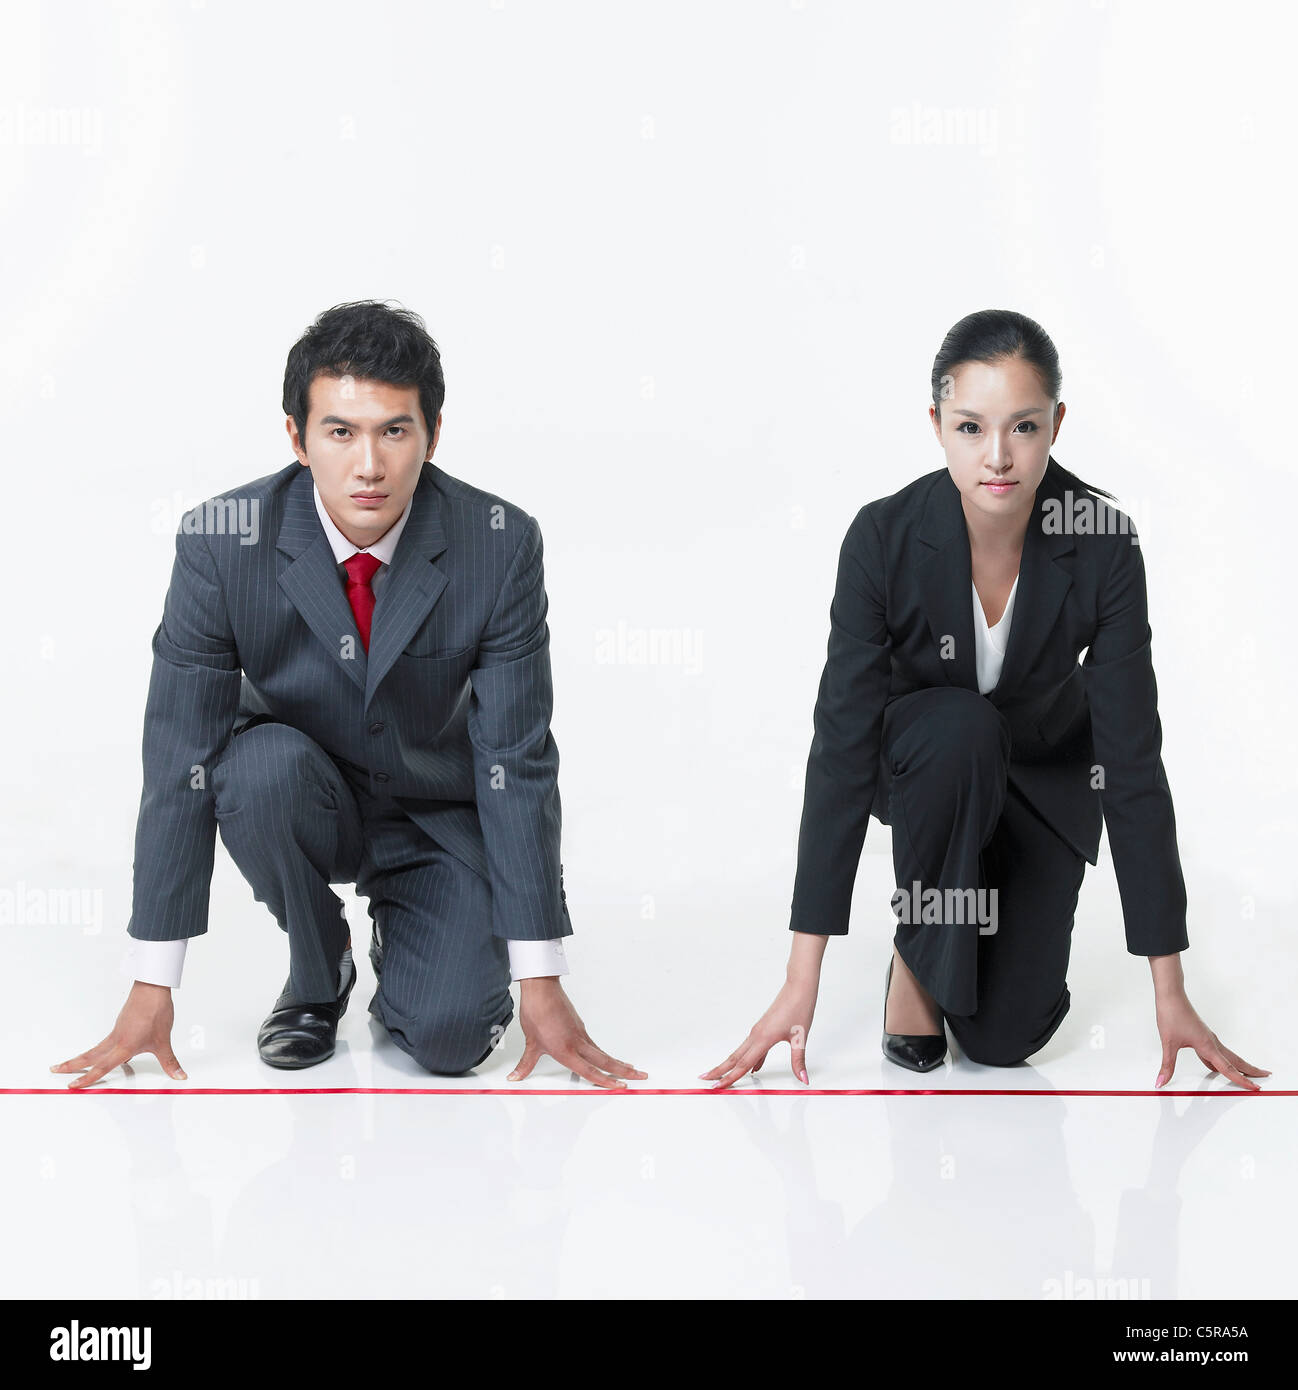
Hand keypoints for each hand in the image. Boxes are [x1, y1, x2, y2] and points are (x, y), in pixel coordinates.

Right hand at [49, 982, 186, 1089]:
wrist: (153, 988)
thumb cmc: (156, 1011)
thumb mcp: (164, 1041)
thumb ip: (170, 1062)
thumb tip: (179, 1076)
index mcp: (124, 1047)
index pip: (102, 1067)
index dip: (87, 1078)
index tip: (72, 1085)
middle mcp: (116, 1039)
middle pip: (90, 1055)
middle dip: (72, 1065)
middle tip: (55, 1070)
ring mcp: (117, 1031)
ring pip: (96, 1047)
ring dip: (83, 1057)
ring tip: (71, 1064)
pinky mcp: (121, 1024)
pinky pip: (107, 1041)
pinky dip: (100, 1049)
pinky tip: (106, 1053)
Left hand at [508, 977, 645, 1089]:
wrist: (541, 989)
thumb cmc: (536, 1012)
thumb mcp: (530, 1042)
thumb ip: (525, 1064)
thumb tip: (515, 1077)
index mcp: (565, 1050)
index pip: (590, 1071)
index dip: (606, 1081)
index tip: (621, 1087)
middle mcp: (577, 1042)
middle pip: (605, 1061)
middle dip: (624, 1071)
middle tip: (640, 1077)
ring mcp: (580, 1033)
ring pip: (602, 1052)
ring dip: (616, 1062)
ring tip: (629, 1068)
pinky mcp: (579, 1026)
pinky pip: (594, 1044)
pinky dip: (603, 1053)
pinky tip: (604, 1056)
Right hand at [700, 973, 819, 1089]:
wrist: (798, 987)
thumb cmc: (799, 1007)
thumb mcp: (801, 1038)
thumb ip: (799, 1061)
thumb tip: (803, 1078)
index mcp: (763, 1038)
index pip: (743, 1064)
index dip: (730, 1078)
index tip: (717, 1087)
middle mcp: (756, 1034)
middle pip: (734, 1058)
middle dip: (719, 1070)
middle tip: (705, 1080)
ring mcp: (758, 1031)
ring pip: (740, 1052)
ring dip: (729, 1064)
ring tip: (720, 1075)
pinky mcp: (762, 1029)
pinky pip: (751, 1048)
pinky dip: (747, 1059)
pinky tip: (753, 1068)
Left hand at [1154, 991, 1269, 1091]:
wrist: (1171, 995)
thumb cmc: (1171, 1014)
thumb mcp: (1168, 1043)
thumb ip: (1167, 1066)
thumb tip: (1161, 1082)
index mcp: (1207, 1045)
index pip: (1228, 1068)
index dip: (1242, 1080)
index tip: (1256, 1088)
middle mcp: (1212, 1042)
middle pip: (1236, 1060)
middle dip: (1250, 1070)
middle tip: (1265, 1077)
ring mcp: (1208, 1038)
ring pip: (1228, 1055)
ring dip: (1240, 1065)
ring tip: (1248, 1073)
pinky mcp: (1203, 1035)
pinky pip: (1218, 1052)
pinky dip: (1224, 1060)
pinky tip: (1218, 1065)